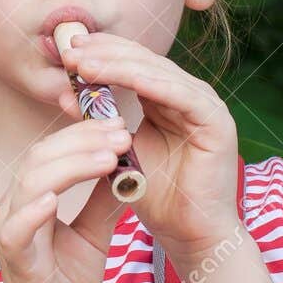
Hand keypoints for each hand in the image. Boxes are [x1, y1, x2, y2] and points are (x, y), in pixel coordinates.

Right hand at [0, 117, 131, 282]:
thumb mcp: (94, 236)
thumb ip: (105, 202)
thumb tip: (129, 167)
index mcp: (32, 199)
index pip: (54, 152)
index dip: (86, 134)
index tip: (123, 126)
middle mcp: (15, 209)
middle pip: (41, 156)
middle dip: (83, 140)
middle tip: (122, 132)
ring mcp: (11, 234)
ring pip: (31, 182)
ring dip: (71, 165)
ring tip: (108, 156)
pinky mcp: (15, 262)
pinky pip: (18, 229)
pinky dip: (34, 210)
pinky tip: (57, 197)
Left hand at [57, 32, 239, 262]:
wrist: (189, 234)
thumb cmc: (157, 196)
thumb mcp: (118, 152)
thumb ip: (99, 123)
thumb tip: (66, 94)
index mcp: (168, 99)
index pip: (133, 65)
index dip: (102, 54)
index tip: (68, 49)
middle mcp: (189, 96)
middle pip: (144, 61)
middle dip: (105, 53)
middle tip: (71, 48)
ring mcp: (206, 105)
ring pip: (157, 72)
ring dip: (118, 64)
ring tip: (84, 63)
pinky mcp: (216, 121)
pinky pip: (178, 93)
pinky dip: (147, 82)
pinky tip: (120, 76)